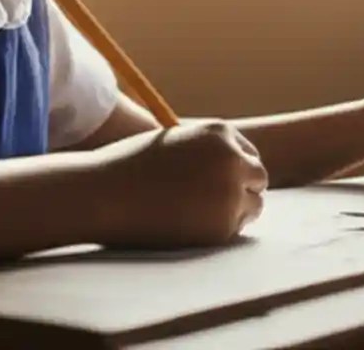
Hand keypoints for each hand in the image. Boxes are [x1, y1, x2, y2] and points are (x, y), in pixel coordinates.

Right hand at [94, 121, 267, 248]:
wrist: (104, 193)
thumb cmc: (131, 167)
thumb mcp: (174, 144)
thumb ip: (205, 153)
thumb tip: (234, 170)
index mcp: (219, 132)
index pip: (247, 153)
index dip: (233, 169)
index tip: (217, 182)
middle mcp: (233, 159)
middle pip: (259, 178)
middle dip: (241, 190)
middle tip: (212, 203)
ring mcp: (231, 193)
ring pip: (254, 206)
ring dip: (234, 211)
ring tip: (194, 214)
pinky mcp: (223, 225)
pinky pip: (234, 230)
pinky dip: (217, 231)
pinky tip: (187, 226)